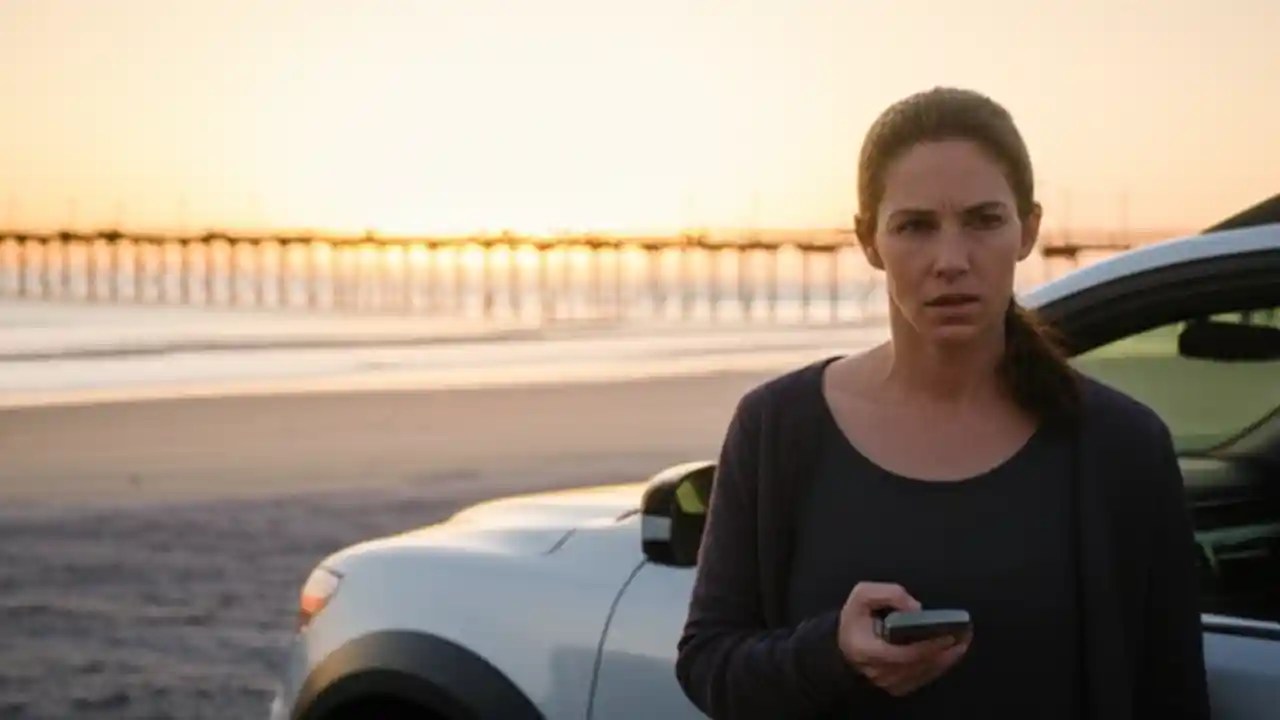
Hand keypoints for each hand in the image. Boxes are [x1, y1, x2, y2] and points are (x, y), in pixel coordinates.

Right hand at [837, 582, 972, 696]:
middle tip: (964, 636)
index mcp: (868, 650)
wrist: (845, 643)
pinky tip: (950, 654)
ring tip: (963, 642)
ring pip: (925, 673)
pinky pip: (924, 678)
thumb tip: (915, 608)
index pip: (904, 654)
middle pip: (920, 665)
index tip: (949, 635)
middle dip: (945, 651)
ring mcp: (889, 683)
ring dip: (946, 659)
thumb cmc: (855, 619)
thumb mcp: (862, 596)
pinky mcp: (898, 687)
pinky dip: (939, 666)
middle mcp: (879, 671)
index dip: (929, 646)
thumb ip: (888, 594)